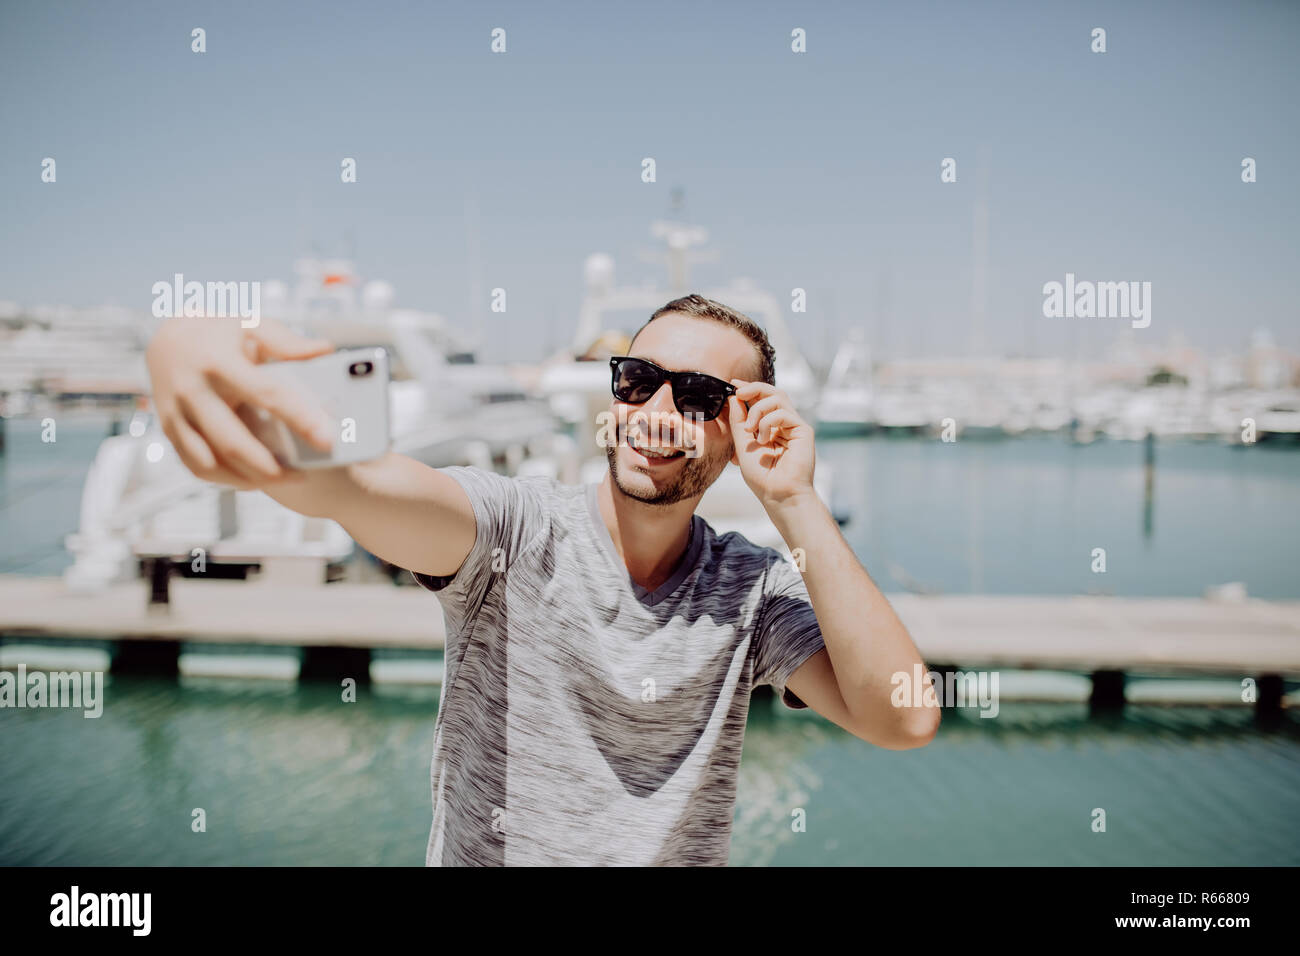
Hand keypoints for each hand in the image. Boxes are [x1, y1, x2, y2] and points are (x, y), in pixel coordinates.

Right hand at [145, 316, 335, 489]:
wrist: (165, 339)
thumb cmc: (218, 333)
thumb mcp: (251, 324)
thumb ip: (287, 342)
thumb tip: (324, 350)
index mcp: (219, 362)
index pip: (265, 394)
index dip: (299, 418)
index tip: (327, 439)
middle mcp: (193, 390)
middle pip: (233, 442)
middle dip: (271, 468)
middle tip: (304, 476)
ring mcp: (176, 413)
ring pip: (211, 463)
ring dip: (249, 479)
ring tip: (283, 479)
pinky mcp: (169, 429)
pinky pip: (196, 466)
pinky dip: (226, 479)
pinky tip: (253, 478)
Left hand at [725, 380, 815, 506]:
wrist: (778, 494)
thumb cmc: (762, 476)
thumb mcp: (742, 445)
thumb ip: (739, 422)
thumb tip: (735, 398)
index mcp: (770, 428)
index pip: (761, 400)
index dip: (748, 389)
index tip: (733, 384)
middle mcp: (783, 425)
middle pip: (772, 392)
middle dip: (753, 388)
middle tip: (738, 392)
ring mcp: (794, 427)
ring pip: (777, 398)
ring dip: (757, 410)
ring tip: (750, 429)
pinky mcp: (803, 430)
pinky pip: (783, 413)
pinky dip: (767, 422)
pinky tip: (763, 439)